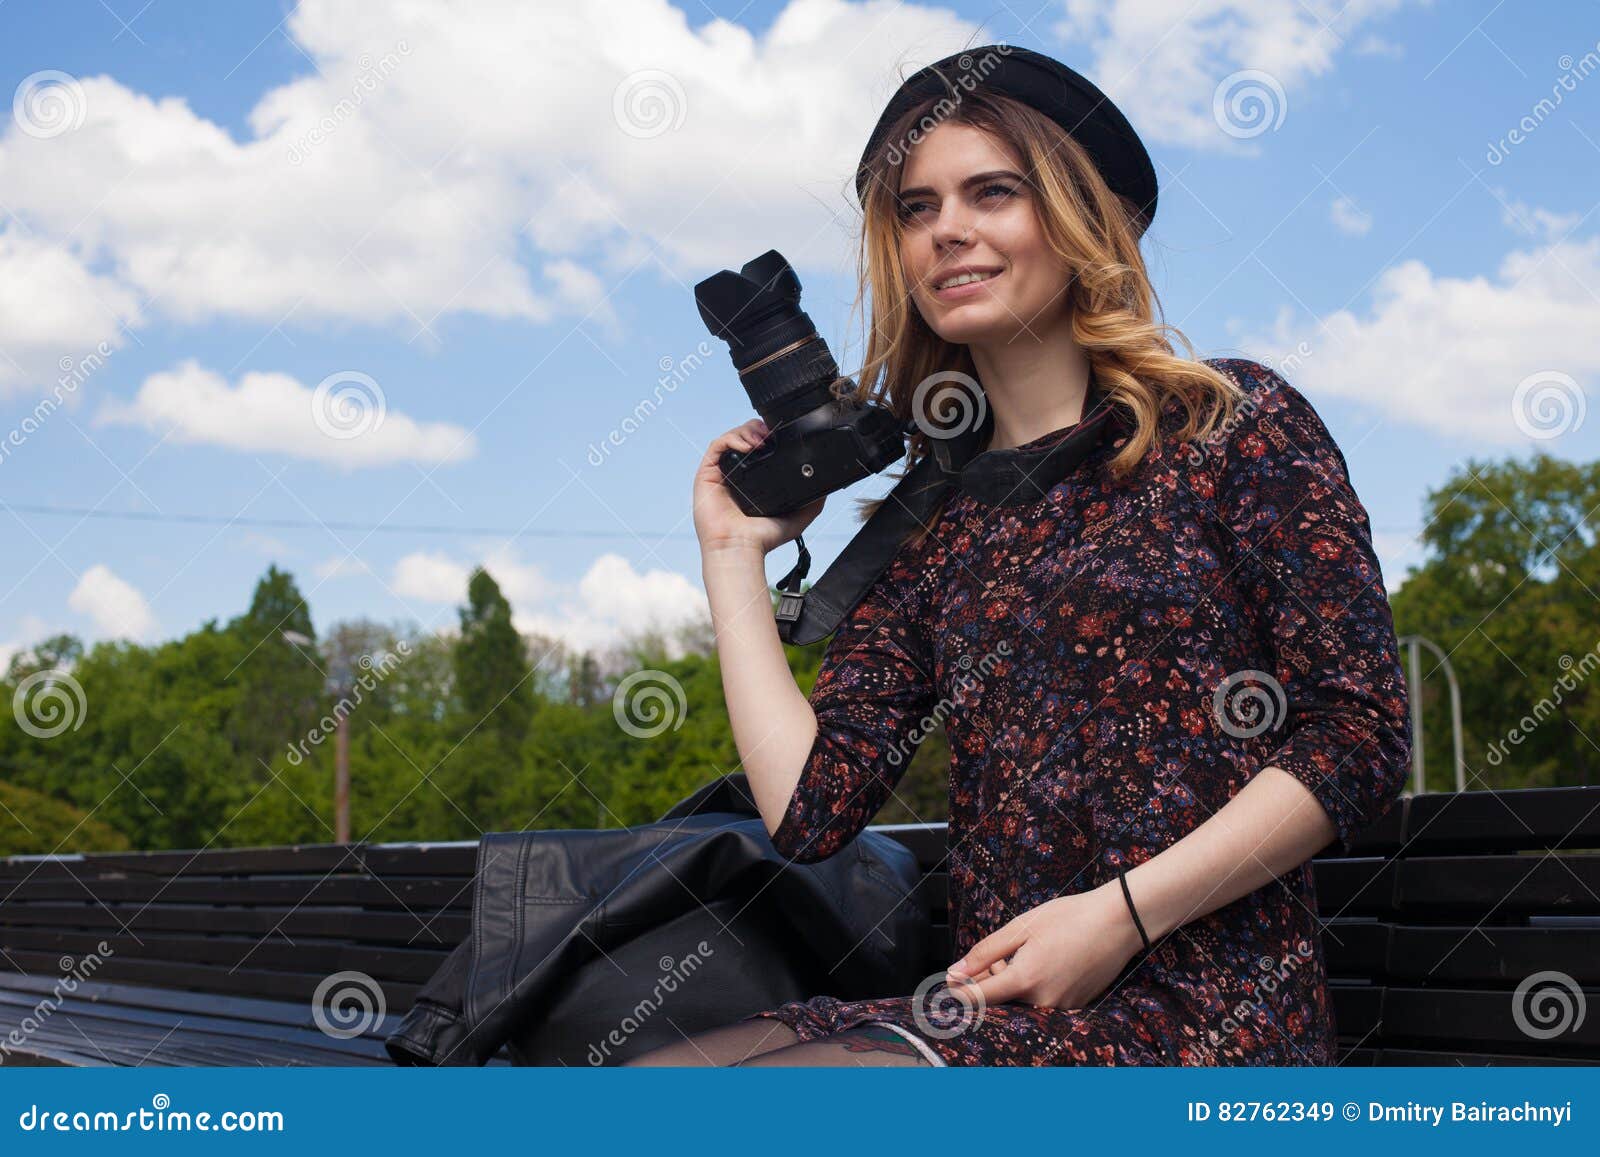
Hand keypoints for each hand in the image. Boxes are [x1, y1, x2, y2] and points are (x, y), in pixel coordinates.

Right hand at [692, 418, 824, 556]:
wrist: (742, 547)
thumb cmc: (763, 538)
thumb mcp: (797, 517)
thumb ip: (812, 502)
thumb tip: (826, 488)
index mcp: (752, 481)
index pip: (759, 447)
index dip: (768, 435)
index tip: (781, 436)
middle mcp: (736, 474)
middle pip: (744, 437)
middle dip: (758, 429)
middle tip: (772, 434)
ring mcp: (720, 473)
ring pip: (731, 437)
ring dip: (747, 430)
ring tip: (762, 439)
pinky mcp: (707, 473)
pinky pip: (717, 446)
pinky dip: (733, 439)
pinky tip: (748, 445)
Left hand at [945, 884, 1146, 1010]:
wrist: (1119, 921)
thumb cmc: (1069, 917)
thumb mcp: (1021, 927)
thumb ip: (985, 952)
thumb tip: (955, 971)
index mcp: (1025, 980)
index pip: (979, 999)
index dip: (959, 990)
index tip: (950, 979)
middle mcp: (1043, 1001)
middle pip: (1001, 999)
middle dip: (991, 978)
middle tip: (1000, 954)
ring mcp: (1062, 1006)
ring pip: (1023, 1000)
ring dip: (1014, 981)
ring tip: (1026, 953)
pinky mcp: (1077, 1005)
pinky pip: (1044, 1000)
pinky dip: (1035, 985)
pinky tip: (1046, 961)